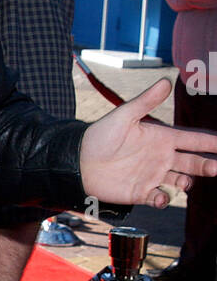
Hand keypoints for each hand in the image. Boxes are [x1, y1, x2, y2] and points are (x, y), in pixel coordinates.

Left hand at [79, 78, 216, 207]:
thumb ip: (146, 101)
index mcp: (161, 137)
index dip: (210, 142)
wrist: (78, 160)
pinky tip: (160, 197)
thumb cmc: (100, 136)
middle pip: (192, 162)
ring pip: (180, 181)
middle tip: (216, 167)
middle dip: (207, 165)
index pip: (192, 139)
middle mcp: (161, 157)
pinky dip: (162, 199)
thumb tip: (166, 81)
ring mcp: (152, 176)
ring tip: (185, 182)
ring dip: (187, 182)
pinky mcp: (140, 192)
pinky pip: (158, 198)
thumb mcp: (124, 115)